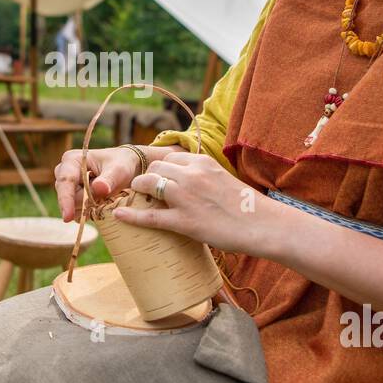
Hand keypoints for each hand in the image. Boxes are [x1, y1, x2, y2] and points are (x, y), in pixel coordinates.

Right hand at [54, 146, 141, 222]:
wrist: (127, 170)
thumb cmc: (122, 165)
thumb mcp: (119, 170)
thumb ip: (109, 179)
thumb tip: (98, 187)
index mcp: (72, 160)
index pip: (65, 181)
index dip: (66, 199)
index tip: (68, 216)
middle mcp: (64, 173)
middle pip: (68, 196)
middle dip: (86, 201)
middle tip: (106, 194)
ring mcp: (67, 187)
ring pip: (73, 206)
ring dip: (89, 207)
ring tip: (104, 196)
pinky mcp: (72, 200)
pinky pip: (77, 213)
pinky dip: (89, 212)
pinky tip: (100, 203)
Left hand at [115, 152, 280, 257]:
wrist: (263, 225)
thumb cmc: (248, 206)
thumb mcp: (224, 180)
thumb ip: (205, 177)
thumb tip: (190, 183)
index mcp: (202, 162)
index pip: (169, 157)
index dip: (160, 169)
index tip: (157, 178)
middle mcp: (191, 175)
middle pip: (154, 169)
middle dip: (146, 179)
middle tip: (143, 191)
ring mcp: (186, 197)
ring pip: (148, 185)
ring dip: (139, 191)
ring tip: (134, 199)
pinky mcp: (184, 221)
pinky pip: (150, 216)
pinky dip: (131, 215)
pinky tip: (118, 215)